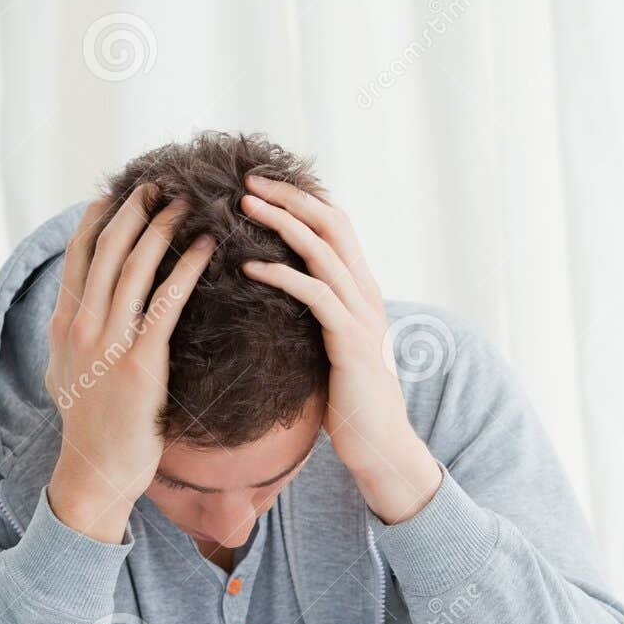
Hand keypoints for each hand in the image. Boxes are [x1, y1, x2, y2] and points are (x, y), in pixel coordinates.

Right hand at [46, 187, 214, 541]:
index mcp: (64, 324)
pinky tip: (205, 248)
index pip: (78, 256)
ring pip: (134, 268)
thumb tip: (76, 310)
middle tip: (158, 183)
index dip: (99, 219)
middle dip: (133, 211)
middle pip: (106, 250)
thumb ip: (72, 337)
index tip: (118, 191)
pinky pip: (165, 302)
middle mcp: (81, 326)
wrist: (96, 472)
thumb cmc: (91, 427)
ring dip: (161, 229)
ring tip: (186, 202)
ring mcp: (107, 342)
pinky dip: (186, 269)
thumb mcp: (66, 374)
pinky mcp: (139, 362)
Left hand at [238, 176, 441, 523]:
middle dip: (290, 197)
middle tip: (248, 181)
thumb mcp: (326, 345)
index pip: (335, 225)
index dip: (301, 199)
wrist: (379, 442)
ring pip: (323, 250)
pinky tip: (249, 268)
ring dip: (282, 224)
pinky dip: (281, 275)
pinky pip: (315, 295)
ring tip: (245, 207)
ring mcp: (362, 314)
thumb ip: (311, 315)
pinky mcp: (350, 340)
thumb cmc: (347, 400)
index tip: (261, 184)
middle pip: (332, 223)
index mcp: (360, 289)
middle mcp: (366, 292)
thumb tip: (271, 294)